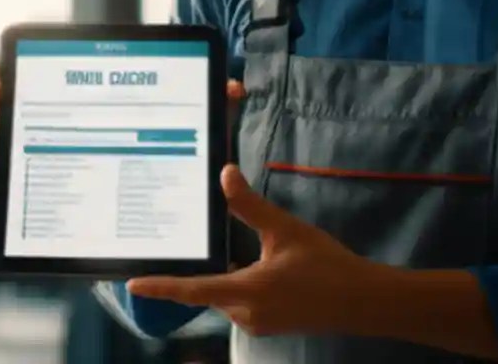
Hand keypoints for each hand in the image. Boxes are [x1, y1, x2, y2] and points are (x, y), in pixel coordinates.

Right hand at [0, 69, 245, 168]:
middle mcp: (74, 115)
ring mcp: (63, 144)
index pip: (52, 72)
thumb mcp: (197, 121)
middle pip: (24, 97)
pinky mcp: (59, 176)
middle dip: (0, 92)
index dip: (19, 66)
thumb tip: (233, 88)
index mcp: (98, 92)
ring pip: (17, 130)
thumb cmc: (185, 144)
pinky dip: (2, 158)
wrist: (178, 192)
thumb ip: (215, 101)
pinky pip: (22, 165)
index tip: (2, 66)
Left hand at [126, 165, 393, 337]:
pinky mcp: (268, 323)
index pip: (193, 290)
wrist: (364, 301)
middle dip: (192, 271)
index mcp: (246, 293)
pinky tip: (243, 262)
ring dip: (216, 276)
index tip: (133, 283)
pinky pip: (239, 301)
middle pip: (205, 291)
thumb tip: (225, 174)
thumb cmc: (327, 266)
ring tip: (211, 249)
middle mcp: (245, 314)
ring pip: (223, 295)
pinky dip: (234, 283)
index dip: (161, 287)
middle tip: (176, 245)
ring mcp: (257, 322)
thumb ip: (251, 205)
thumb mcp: (286, 230)